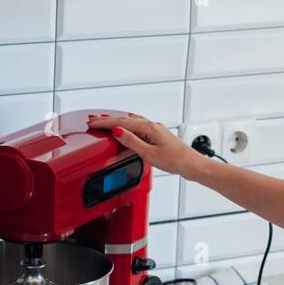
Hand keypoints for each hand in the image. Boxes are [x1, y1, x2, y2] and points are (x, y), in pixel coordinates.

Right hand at [86, 113, 210, 180]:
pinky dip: (128, 123)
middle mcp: (152, 126)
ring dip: (116, 120)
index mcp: (148, 128)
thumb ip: (132, 142)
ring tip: (104, 120)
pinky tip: (128, 124)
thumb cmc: (175, 160)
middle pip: (124, 120)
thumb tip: (117, 131)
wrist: (192, 164)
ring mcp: (155, 129)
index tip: (91, 123)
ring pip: (131, 121)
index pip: (120, 123)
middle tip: (92, 120)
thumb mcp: (149, 153)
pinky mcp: (158, 135)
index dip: (104, 123)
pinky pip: (138, 124)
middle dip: (107, 120)